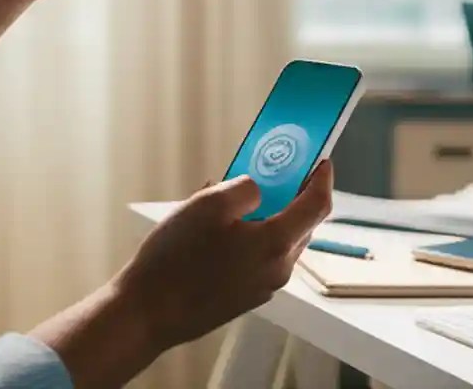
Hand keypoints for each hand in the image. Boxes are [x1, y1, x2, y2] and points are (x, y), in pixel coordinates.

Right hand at [112, 162, 334, 351]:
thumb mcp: (207, 205)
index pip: (317, 206)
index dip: (322, 179)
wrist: (150, 311)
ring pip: (278, 243)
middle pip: (300, 226)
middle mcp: (278, 269)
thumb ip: (243, 188)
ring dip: (267, 218)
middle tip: (275, 174)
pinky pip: (258, 259)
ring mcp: (262, 287)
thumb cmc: (176, 257)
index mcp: (276, 244)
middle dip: (293, 197)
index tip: (321, 160)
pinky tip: (219, 230)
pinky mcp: (244, 298)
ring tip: (235, 200)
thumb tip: (259, 189)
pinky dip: (251, 239)